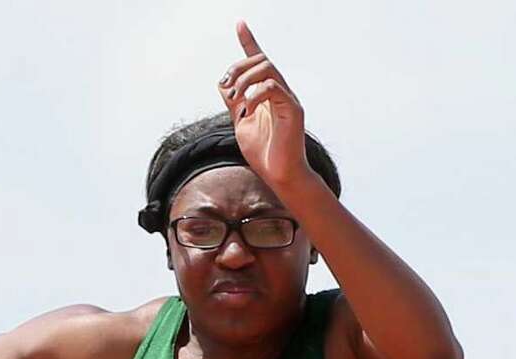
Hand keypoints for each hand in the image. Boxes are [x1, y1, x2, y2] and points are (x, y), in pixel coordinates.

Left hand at [218, 21, 308, 199]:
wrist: (280, 177)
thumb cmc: (265, 155)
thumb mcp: (242, 124)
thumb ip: (234, 104)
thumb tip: (223, 84)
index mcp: (268, 94)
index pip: (259, 61)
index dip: (249, 41)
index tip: (239, 24)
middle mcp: (280, 92)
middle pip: (261, 61)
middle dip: (238, 68)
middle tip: (227, 88)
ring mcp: (288, 99)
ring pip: (267, 69)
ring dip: (246, 80)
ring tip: (237, 100)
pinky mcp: (293, 110)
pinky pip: (273, 88)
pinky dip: (255, 94)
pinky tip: (248, 110)